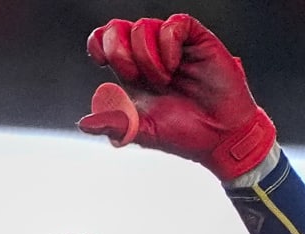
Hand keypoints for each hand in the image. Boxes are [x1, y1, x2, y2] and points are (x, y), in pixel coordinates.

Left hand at [79, 14, 275, 181]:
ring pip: (143, 26)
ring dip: (147, 56)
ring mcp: (173, 47)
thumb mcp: (143, 132)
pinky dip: (168, 43)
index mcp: (132, 74)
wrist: (221, 138)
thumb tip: (84, 123)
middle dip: (118, 50)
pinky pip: (174, 24)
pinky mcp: (197, 41)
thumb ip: (114, 125)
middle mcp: (150, 56)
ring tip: (164, 79)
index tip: (102, 61)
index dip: (98, 43)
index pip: (104, 42)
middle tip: (134, 76)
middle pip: (117, 28)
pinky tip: (175, 65)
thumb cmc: (185, 135)